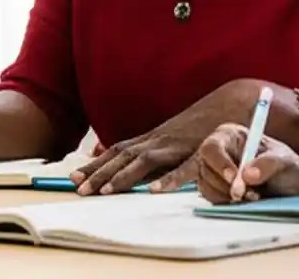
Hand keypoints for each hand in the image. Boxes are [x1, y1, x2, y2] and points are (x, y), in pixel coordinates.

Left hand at [68, 80, 254, 195]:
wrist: (224, 105)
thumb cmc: (197, 129)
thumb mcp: (168, 141)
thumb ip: (149, 152)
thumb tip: (123, 160)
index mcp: (148, 140)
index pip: (114, 151)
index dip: (94, 164)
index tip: (74, 177)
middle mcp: (154, 139)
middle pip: (120, 155)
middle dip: (98, 172)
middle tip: (78, 187)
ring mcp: (171, 143)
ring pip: (141, 160)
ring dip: (122, 176)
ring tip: (105, 192)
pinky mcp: (191, 149)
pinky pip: (177, 166)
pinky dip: (167, 180)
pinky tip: (154, 192)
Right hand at [195, 123, 298, 204]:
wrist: (295, 187)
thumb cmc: (289, 167)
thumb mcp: (285, 161)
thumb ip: (267, 164)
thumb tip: (246, 175)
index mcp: (231, 135)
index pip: (212, 147)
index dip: (220, 164)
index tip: (235, 179)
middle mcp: (219, 151)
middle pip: (206, 168)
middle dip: (226, 185)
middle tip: (250, 194)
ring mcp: (215, 170)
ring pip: (206, 185)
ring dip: (227, 196)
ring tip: (253, 196)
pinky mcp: (216, 188)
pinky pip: (210, 197)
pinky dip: (225, 202)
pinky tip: (244, 201)